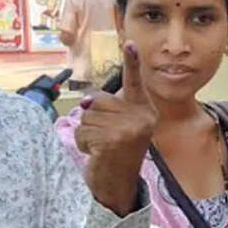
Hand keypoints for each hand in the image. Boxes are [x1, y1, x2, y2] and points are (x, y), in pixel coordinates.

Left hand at [76, 41, 157, 215]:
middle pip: (98, 101)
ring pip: (88, 116)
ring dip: (87, 132)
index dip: (131, 62)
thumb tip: (87, 101)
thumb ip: (109, 108)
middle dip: (93, 119)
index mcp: (145, 111)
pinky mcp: (112, 141)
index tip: (130, 43)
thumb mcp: (123, 125)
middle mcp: (141, 118)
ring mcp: (128, 130)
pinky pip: (83, 131)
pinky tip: (96, 154)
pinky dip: (83, 143)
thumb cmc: (117, 151)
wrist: (119, 185)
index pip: (135, 83)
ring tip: (101, 146)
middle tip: (105, 137)